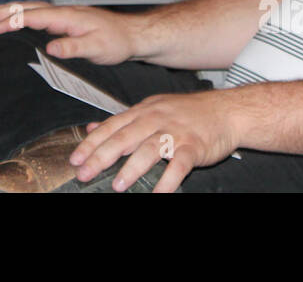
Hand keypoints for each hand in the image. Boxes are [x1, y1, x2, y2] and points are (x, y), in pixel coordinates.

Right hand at [0, 1, 134, 63]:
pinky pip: (35, 14)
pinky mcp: (64, 20)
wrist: (132, 34)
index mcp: (66, 17)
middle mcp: (61, 11)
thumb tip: (50, 47)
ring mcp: (62, 14)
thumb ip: (74, 47)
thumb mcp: (97, 49)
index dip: (8, 22)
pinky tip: (10, 19)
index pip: (30, 17)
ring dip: (6, 11)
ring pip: (28, 8)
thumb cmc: (116, 42)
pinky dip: (18, 14)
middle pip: (24, 8)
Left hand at [70, 90, 240, 192]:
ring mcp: (176, 132)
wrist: (227, 110)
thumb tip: (92, 127)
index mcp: (143, 111)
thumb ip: (122, 120)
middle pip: (124, 138)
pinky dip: (168, 180)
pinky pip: (178, 165)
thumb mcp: (152, 109)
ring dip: (132, 169)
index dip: (91, 143)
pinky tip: (158, 194)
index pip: (111, 126)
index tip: (75, 159)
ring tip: (118, 185)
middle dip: (102, 157)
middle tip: (85, 173)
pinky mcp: (194, 146)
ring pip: (149, 150)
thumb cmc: (188, 112)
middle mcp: (156, 119)